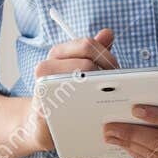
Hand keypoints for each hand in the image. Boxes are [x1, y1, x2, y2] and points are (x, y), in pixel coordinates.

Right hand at [25, 27, 118, 152]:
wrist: (42, 124)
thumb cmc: (68, 93)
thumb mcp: (82, 69)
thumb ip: (95, 52)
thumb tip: (108, 33)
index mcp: (58, 53)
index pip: (87, 44)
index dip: (107, 56)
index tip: (115, 69)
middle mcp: (46, 65)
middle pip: (86, 64)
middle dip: (106, 75)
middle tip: (115, 86)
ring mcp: (43, 86)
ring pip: (80, 82)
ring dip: (99, 91)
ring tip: (105, 98)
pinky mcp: (43, 107)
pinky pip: (71, 104)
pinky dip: (87, 107)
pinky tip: (93, 110)